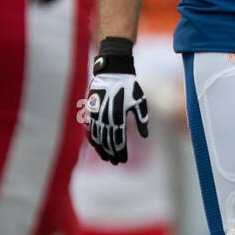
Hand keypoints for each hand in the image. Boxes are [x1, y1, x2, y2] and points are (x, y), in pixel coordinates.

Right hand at [86, 37, 149, 164]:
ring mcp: (96, 114)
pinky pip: (89, 129)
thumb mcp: (140, 102)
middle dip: (112, 153)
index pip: (118, 141)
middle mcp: (105, 118)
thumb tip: (145, 136)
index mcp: (119, 116)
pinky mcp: (90, 110)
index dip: (121, 152)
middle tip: (116, 162)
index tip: (123, 160)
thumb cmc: (130, 86)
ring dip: (101, 149)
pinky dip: (92, 139)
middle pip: (107, 142)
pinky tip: (96, 146)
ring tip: (106, 158)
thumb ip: (142, 120)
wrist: (113, 71)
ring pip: (97, 137)